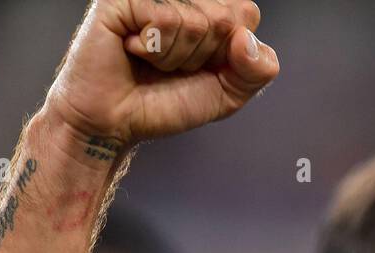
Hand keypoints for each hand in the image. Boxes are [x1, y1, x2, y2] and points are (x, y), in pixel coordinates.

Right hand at [41, 0, 277, 150]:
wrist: (116, 121)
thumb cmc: (166, 103)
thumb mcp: (228, 94)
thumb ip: (257, 70)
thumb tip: (246, 38)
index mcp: (208, 9)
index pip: (247, 13)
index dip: (231, 52)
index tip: (203, 66)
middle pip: (226, 17)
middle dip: (204, 56)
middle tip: (173, 66)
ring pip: (198, 20)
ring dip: (177, 56)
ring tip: (151, 60)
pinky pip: (166, 18)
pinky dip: (156, 48)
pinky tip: (133, 49)